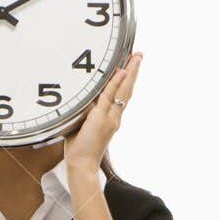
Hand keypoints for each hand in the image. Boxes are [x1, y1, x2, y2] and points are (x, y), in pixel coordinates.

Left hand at [64, 52, 140, 181]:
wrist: (82, 164)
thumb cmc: (80, 149)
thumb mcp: (82, 125)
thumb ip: (85, 111)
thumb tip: (80, 98)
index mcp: (111, 118)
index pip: (122, 95)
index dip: (128, 79)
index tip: (131, 65)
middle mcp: (115, 117)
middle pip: (128, 90)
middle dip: (134, 71)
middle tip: (140, 55)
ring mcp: (110, 118)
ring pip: (123, 91)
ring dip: (130, 73)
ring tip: (136, 58)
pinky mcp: (101, 118)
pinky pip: (110, 97)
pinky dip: (116, 83)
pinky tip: (121, 71)